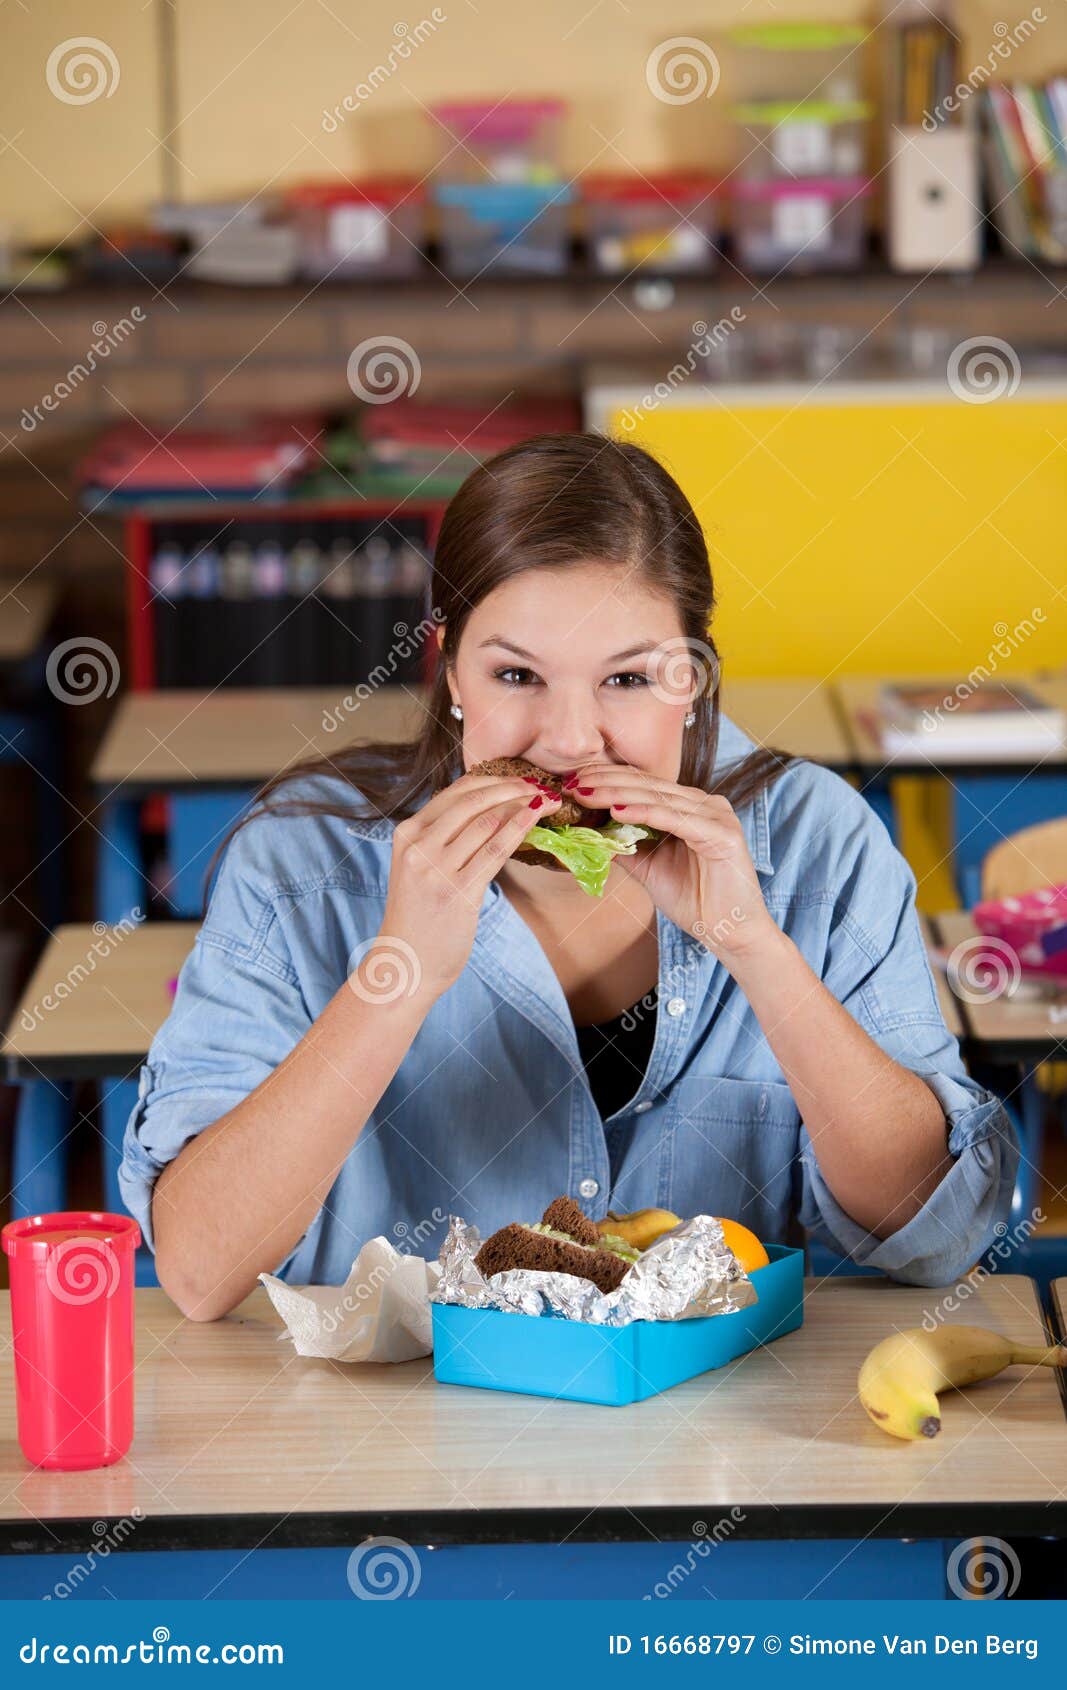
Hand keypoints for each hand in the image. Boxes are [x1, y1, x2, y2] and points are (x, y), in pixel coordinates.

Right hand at [370, 772, 561, 999]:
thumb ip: (443, 838)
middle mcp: (418, 845)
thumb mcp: (419, 867)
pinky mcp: (457, 891)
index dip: (492, 780)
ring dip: (522, 806)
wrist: (406, 963)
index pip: (454, 793)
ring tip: (547, 801)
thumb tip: (490, 808)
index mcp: (407, 833)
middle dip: (512, 787)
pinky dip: (520, 829)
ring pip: (488, 822)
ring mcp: (435, 869)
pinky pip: (496, 850)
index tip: (519, 779)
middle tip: (540, 786)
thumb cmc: (419, 916)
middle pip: (473, 801)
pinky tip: (537, 818)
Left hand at [567, 762, 780, 968]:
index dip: (608, 780)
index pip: (644, 785)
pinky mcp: (722, 833)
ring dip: (618, 794)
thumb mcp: (648, 867)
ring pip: (658, 798)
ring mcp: (716, 815)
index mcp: (690, 807)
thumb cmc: (694, 901)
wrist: (729, 932)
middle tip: (572, 783)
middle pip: (648, 786)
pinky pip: (675, 818)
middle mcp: (706, 804)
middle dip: (607, 782)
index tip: (573, 782)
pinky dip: (644, 814)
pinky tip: (616, 811)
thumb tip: (587, 832)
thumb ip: (624, 845)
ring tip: (586, 794)